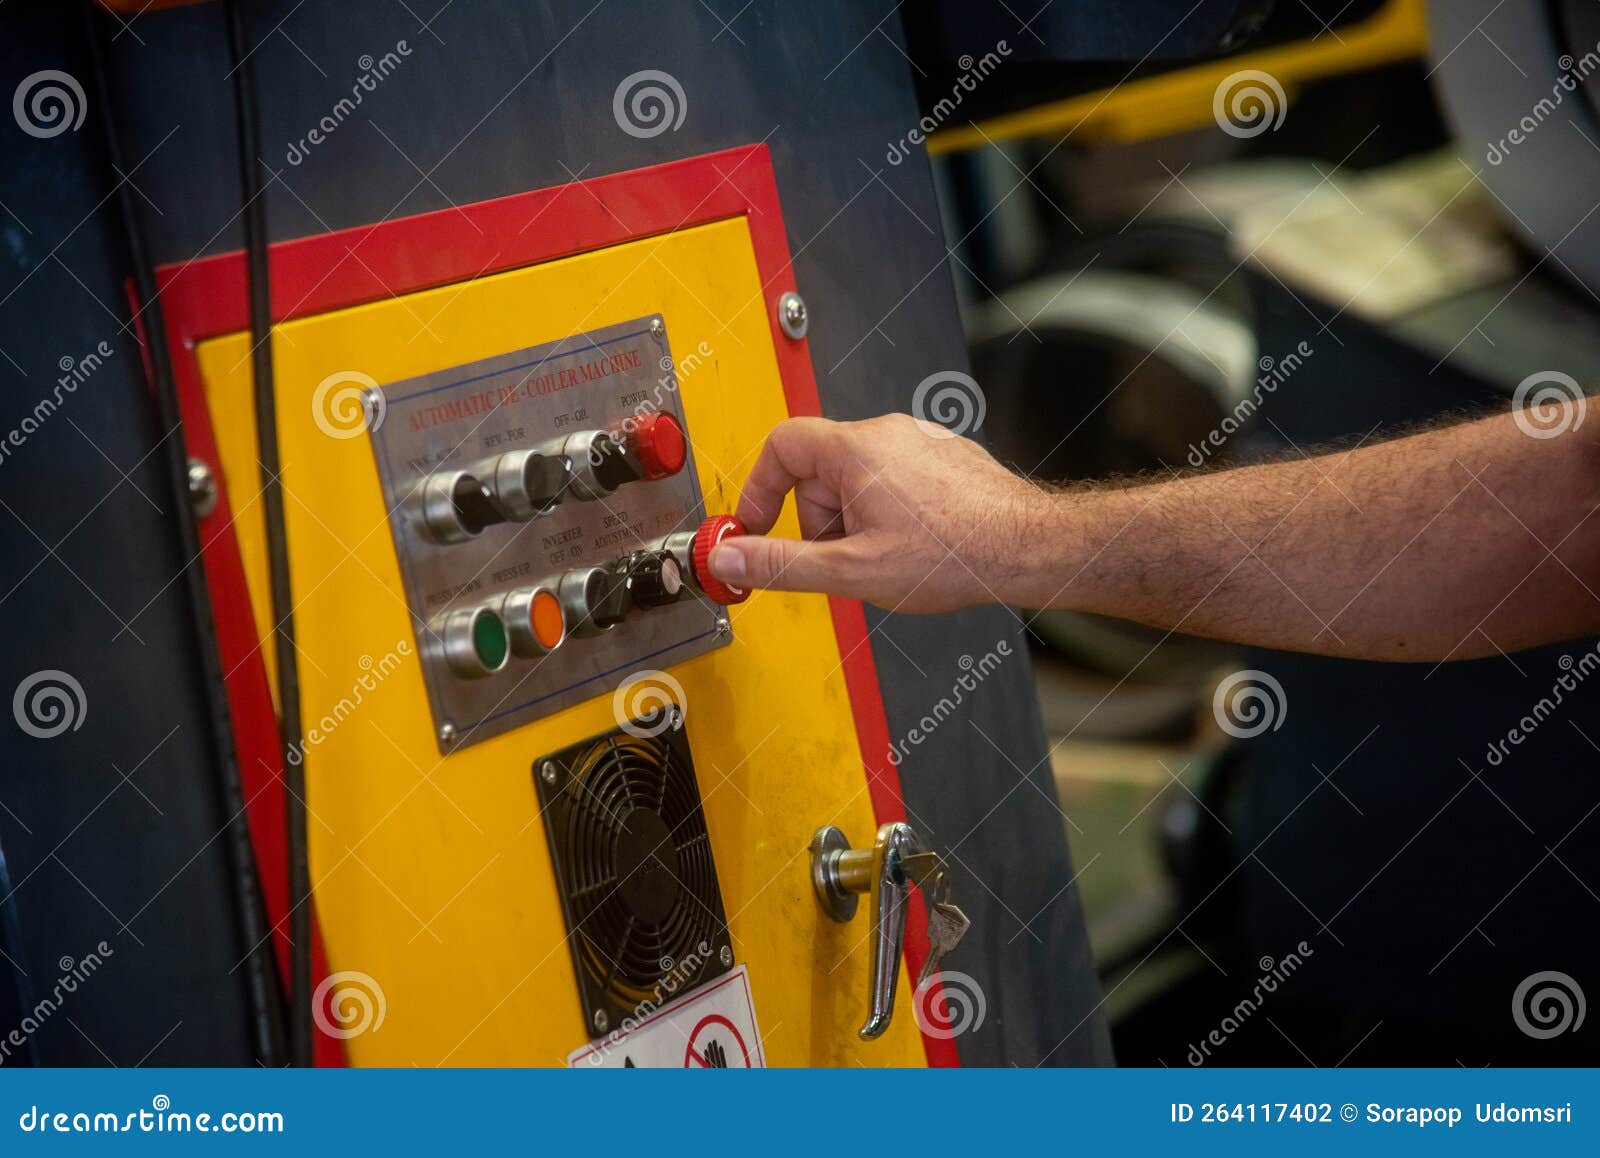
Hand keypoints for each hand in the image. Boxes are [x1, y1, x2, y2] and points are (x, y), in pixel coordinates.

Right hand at [706, 413, 1046, 612]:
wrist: (1028, 549)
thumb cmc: (955, 553)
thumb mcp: (852, 570)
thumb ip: (781, 564)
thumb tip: (730, 559)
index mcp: (857, 449)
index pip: (781, 445)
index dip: (759, 490)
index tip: (755, 528)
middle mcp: (888, 432)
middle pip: (820, 471)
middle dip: (821, 522)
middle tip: (843, 561)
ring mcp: (920, 442)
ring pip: (859, 481)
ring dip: (856, 522)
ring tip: (889, 558)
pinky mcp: (945, 458)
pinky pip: (895, 481)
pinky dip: (890, 514)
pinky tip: (916, 547)